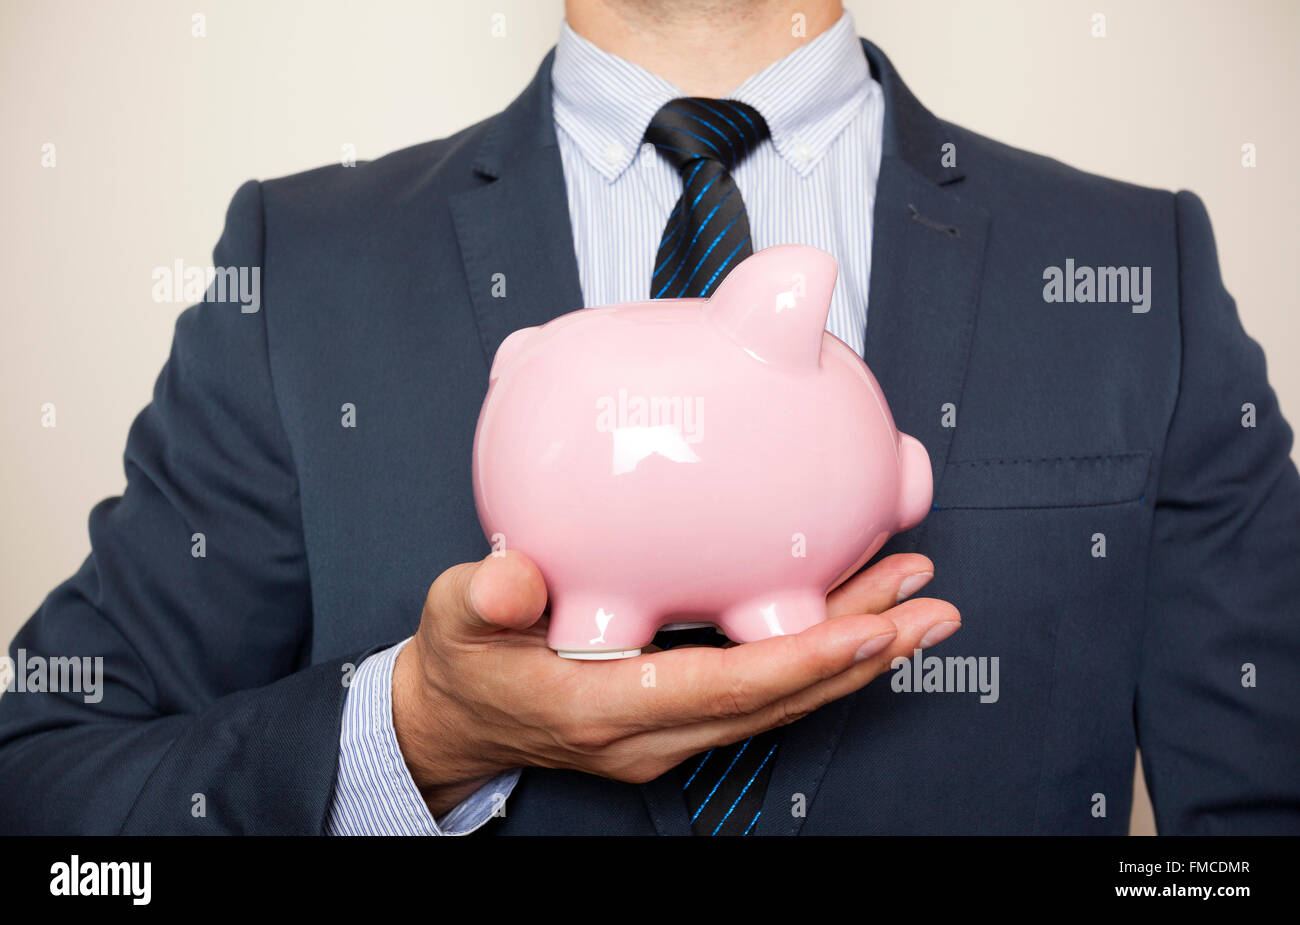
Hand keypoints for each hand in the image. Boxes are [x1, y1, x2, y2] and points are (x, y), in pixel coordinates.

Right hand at [392, 550, 959, 816]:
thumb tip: (515, 576)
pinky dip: (815, 657)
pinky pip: (763, 693)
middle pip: (778, 699)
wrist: (462, 720)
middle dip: (860, 654)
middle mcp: (653, 733)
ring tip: (916, 607)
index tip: (870, 624)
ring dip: (853, 655)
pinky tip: (851, 619)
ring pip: (781, 699)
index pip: (724, 689)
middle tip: (929, 606)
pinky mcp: (680, 718)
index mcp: (605, 708)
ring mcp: (671, 733)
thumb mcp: (454, 622)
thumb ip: (484, 597)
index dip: (803, 658)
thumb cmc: (465, 666)